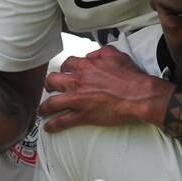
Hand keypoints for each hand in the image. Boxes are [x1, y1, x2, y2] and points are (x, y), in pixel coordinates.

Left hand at [40, 46, 168, 131]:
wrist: (139, 96)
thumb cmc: (131, 76)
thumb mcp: (117, 56)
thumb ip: (102, 52)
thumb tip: (92, 55)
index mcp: (86, 66)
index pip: (67, 64)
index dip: (64, 68)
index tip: (65, 73)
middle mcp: (78, 81)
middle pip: (52, 81)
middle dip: (49, 85)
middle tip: (50, 89)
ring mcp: (78, 99)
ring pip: (52, 103)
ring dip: (45, 107)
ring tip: (42, 111)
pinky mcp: (83, 116)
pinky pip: (62, 121)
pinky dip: (53, 125)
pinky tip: (48, 128)